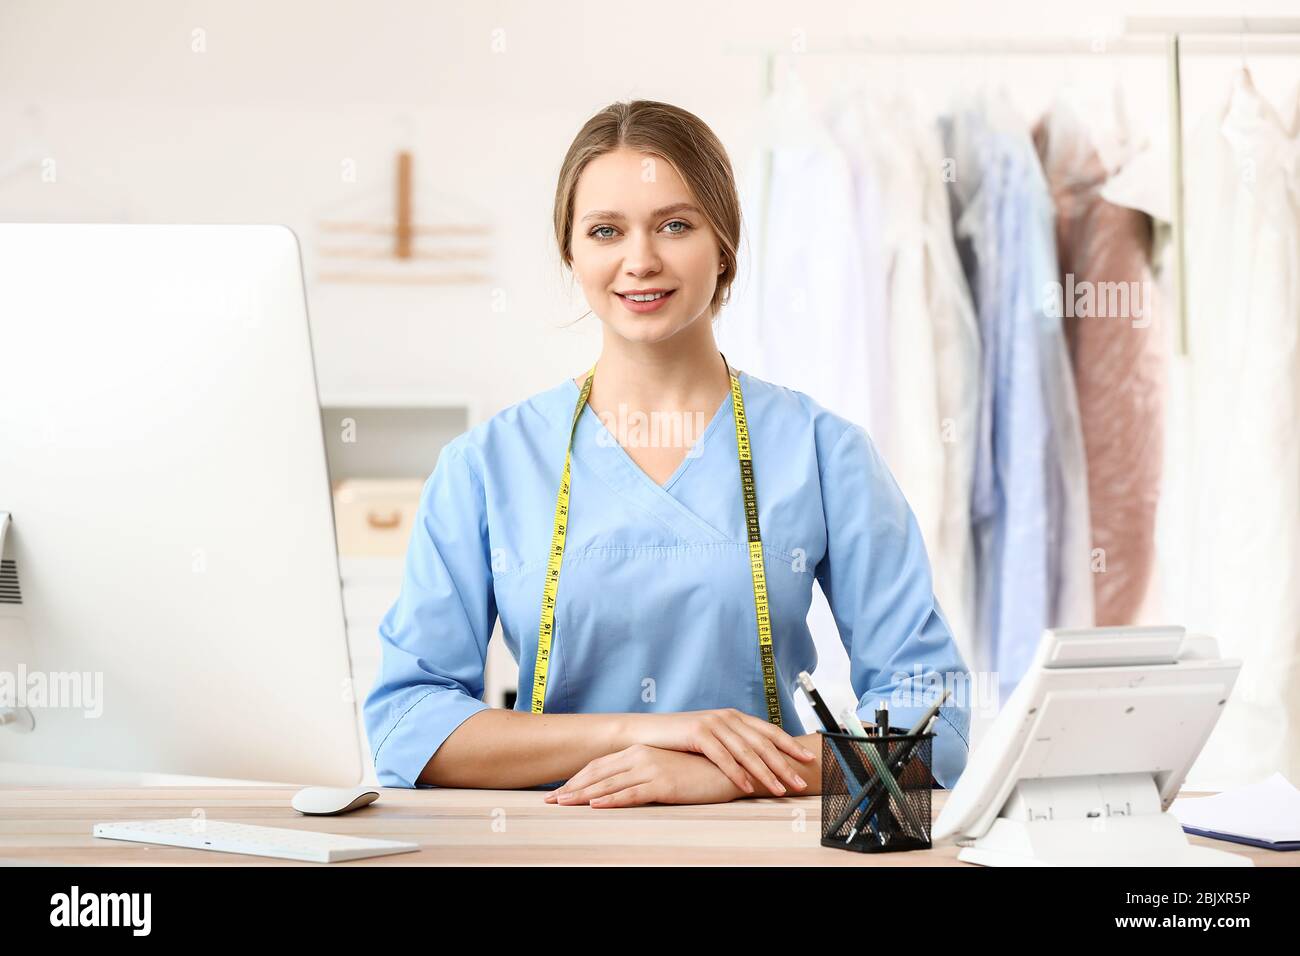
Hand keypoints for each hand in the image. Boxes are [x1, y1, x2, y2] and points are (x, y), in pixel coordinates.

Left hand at [543, 744, 747, 806]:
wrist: (728, 769)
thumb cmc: (696, 772)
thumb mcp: (665, 770)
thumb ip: (644, 773)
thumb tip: (623, 785)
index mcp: (639, 751)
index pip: (600, 766)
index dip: (577, 780)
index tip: (559, 792)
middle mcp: (640, 756)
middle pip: (597, 775)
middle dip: (572, 789)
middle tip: (550, 802)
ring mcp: (651, 769)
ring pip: (609, 785)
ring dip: (583, 796)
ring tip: (562, 806)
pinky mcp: (663, 784)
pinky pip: (631, 794)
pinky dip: (611, 801)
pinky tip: (595, 806)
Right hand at [625, 709, 814, 795]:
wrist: (646, 731)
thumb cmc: (680, 739)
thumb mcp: (712, 738)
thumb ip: (733, 745)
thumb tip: (759, 762)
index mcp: (735, 717)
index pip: (769, 731)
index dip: (791, 745)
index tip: (809, 758)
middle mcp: (728, 717)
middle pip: (764, 743)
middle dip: (785, 764)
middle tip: (801, 782)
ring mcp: (713, 723)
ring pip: (747, 751)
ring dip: (767, 773)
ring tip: (781, 790)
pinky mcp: (698, 733)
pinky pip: (723, 757)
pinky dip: (738, 773)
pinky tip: (748, 786)